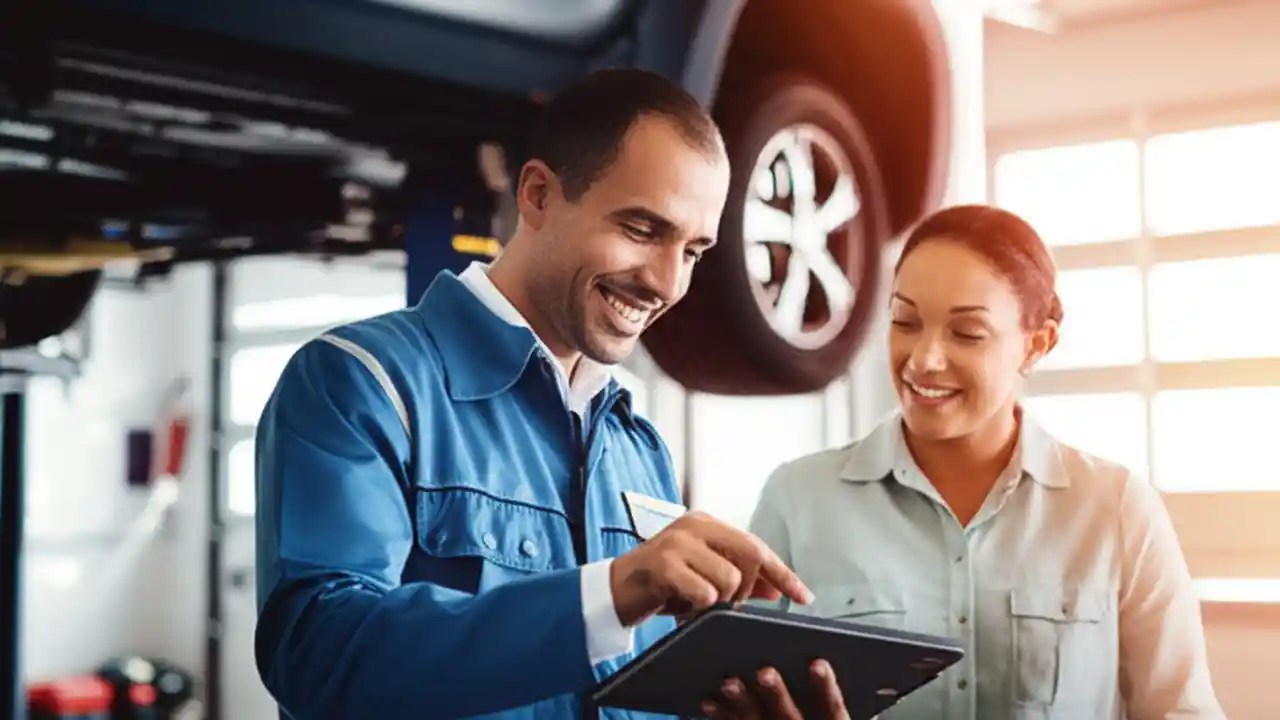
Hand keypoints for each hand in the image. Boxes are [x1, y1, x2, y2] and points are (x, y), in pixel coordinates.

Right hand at [609, 511, 811, 626]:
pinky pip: (704, 593)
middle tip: (728, 604)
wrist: (616, 590)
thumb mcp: (704, 577)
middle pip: (750, 556)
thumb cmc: (662, 583)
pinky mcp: (663, 564)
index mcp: (708, 524)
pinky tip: (682, 606)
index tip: (803, 596)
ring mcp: (678, 542)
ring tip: (696, 604)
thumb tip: (776, 587)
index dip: (783, 574)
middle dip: (748, 589)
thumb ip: (741, 578)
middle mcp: (694, 526)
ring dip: (719, 602)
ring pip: (729, 580)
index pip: (757, 546)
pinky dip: (699, 607)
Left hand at [701, 660, 849, 719]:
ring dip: (741, 704)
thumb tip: (815, 655)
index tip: (818, 663)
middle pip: (789, 717)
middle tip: (765, 673)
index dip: (826, 687)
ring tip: (729, 683)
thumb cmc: (814, 715)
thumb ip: (824, 693)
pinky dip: (722, 715)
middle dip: (776, 695)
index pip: (833, 709)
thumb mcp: (827, 711)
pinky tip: (709, 700)